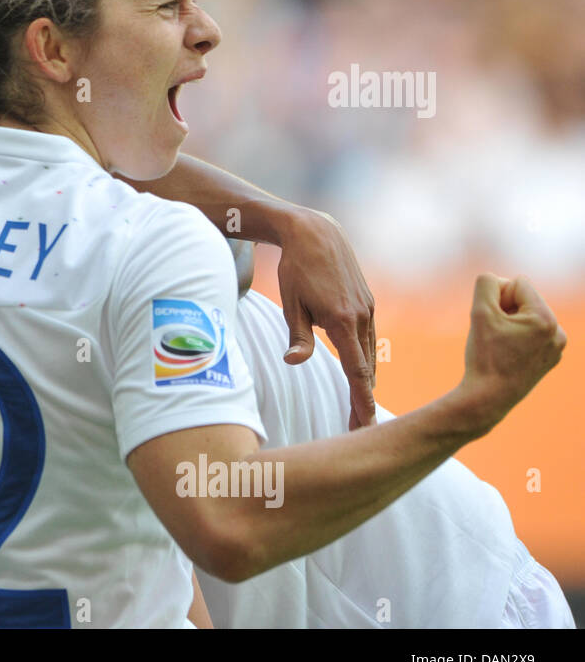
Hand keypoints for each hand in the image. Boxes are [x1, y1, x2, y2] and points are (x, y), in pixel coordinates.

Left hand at [275, 208, 376, 429]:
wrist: (315, 232)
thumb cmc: (295, 269)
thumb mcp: (290, 303)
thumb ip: (296, 337)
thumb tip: (294, 363)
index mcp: (341, 321)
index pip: (356, 372)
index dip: (362, 400)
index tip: (366, 425)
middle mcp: (361, 316)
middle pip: (367, 369)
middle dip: (364, 400)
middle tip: (359, 429)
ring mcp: (368, 308)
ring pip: (369, 354)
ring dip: (367, 382)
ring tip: (361, 409)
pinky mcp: (368, 302)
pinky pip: (369, 338)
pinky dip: (366, 360)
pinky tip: (362, 375)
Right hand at [460, 274, 565, 431]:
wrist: (488, 398)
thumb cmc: (484, 356)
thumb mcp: (479, 312)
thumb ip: (486, 284)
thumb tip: (498, 281)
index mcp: (545, 319)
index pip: (518, 284)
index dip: (497, 298)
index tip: (491, 320)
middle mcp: (558, 332)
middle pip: (525, 300)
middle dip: (506, 310)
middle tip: (494, 334)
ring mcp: (557, 347)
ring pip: (528, 317)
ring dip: (510, 323)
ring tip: (500, 345)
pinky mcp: (551, 358)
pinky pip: (532, 334)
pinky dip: (517, 338)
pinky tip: (508, 354)